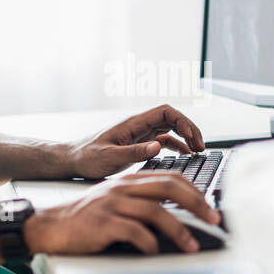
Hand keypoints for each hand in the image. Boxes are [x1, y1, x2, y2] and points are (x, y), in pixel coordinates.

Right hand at [24, 172, 221, 254]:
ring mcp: (112, 205)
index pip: (170, 178)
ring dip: (179, 230)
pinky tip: (155, 253)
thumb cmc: (85, 220)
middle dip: (197, 204)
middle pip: (169, 188)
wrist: (49, 227)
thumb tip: (176, 219)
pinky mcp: (102, 224)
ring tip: (191, 246)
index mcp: (128, 181)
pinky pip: (134, 232)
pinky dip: (149, 244)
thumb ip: (141, 204)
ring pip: (155, 211)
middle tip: (213, 220)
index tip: (210, 207)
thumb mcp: (115, 204)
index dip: (195, 191)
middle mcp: (122, 188)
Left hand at [65, 104, 206, 179]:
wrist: (72, 160)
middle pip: (172, 119)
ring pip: (169, 129)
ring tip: (198, 151)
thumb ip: (134, 152)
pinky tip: (184, 155)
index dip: (183, 121)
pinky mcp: (138, 144)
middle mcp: (139, 126)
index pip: (166, 112)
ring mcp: (139, 134)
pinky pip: (163, 140)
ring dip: (185, 137)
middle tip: (201, 146)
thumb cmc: (87, 157)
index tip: (192, 138)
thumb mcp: (110, 157)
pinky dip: (176, 146)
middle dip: (189, 129)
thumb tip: (158, 146)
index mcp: (133, 123)